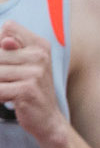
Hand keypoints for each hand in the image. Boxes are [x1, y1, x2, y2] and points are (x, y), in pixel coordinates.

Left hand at [0, 22, 59, 141]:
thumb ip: (11, 48)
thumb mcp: (23, 64)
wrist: (47, 119)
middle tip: (9, 81)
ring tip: (8, 90)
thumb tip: (6, 41)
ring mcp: (35, 72)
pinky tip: (7, 99)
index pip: (8, 28)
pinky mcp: (28, 88)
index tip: (7, 60)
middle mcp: (40, 55)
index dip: (1, 43)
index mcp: (40, 45)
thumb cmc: (30, 89)